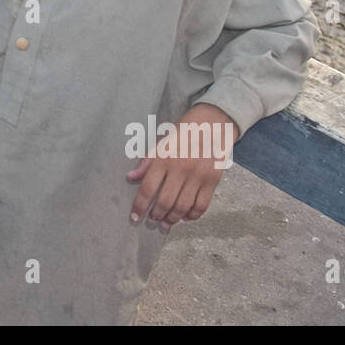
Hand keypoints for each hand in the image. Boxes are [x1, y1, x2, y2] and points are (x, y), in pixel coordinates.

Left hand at [128, 103, 237, 229]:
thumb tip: (131, 178)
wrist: (214, 122)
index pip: (148, 188)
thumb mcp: (162, 141)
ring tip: (166, 222)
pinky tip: (185, 217)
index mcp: (164, 157)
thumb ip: (147, 161)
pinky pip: (202, 205)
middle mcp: (181, 168)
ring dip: (173, 219)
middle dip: (156, 215)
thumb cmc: (184, 130)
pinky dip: (193, 215)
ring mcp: (198, 176)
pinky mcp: (213, 180)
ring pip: (183, 207)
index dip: (140, 205)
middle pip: (165, 201)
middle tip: (152, 220)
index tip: (134, 216)